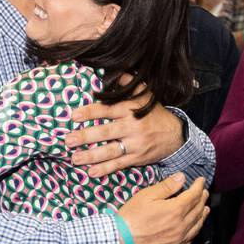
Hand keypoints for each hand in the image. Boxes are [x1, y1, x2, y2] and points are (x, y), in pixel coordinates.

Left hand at [66, 79, 183, 177]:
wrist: (176, 134)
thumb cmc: (154, 113)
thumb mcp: (145, 94)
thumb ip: (128, 83)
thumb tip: (114, 71)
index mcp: (130, 109)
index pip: (107, 110)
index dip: (90, 112)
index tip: (74, 116)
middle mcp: (132, 127)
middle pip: (105, 132)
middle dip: (85, 137)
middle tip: (68, 140)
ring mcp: (135, 144)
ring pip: (110, 151)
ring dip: (91, 156)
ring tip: (74, 159)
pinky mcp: (138, 158)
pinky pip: (119, 164)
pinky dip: (105, 169)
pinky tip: (91, 172)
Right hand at [116, 174, 210, 243]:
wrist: (121, 242)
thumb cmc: (131, 217)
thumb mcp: (146, 196)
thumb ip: (166, 186)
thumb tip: (182, 177)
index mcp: (176, 210)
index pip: (193, 195)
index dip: (199, 186)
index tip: (201, 180)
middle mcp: (181, 226)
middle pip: (198, 210)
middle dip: (202, 199)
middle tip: (204, 192)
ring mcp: (178, 241)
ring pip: (197, 227)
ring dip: (202, 216)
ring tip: (205, 209)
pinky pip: (189, 242)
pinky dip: (194, 232)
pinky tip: (193, 229)